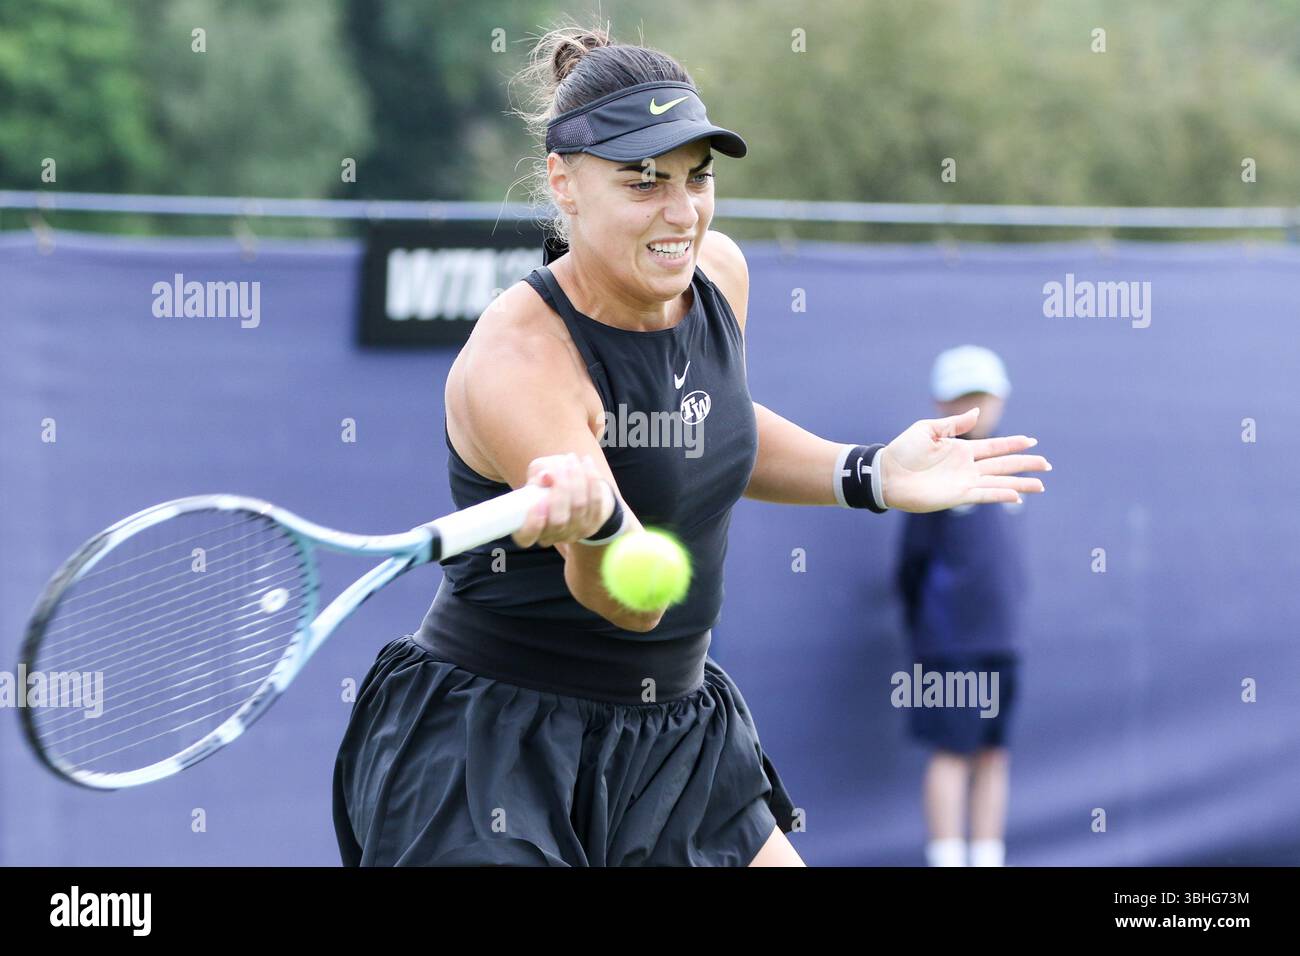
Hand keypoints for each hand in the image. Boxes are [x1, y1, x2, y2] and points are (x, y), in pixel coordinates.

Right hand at [512, 453, 614, 547]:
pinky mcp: (594, 524)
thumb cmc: (547, 484)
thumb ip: (537, 475)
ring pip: (579, 506)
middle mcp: (552, 536)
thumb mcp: (535, 475)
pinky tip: (586, 462)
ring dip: (576, 477)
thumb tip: (546, 476)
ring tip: (571, 458)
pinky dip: (591, 478)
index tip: (537, 502)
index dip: (532, 524)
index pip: (526, 537)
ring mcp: (575, 532)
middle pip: (558, 520)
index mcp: (529, 530)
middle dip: (560, 488)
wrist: (574, 489)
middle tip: (559, 465)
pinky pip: (596, 500)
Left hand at [878, 408, 1050, 512]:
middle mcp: (967, 466)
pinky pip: (984, 494)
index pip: (994, 446)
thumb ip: (954, 424)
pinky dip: (1001, 494)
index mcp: (961, 449)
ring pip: (999, 481)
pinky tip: (1017, 495)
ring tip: (1041, 484)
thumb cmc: (903, 451)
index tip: (1032, 441)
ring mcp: (964, 482)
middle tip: (1046, 464)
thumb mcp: (928, 429)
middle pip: (1003, 464)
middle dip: (1025, 464)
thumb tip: (977, 412)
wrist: (887, 474)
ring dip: (1020, 483)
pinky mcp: (957, 496)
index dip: (1013, 444)